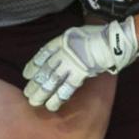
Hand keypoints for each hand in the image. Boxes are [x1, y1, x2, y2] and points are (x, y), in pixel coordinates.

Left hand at [22, 17, 138, 111]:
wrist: (112, 40)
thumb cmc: (98, 35)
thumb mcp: (77, 33)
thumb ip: (67, 42)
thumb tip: (62, 49)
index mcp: (61, 41)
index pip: (42, 54)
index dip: (33, 65)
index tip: (26, 75)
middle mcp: (62, 52)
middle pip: (45, 69)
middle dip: (35, 83)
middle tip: (27, 94)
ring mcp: (70, 63)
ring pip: (52, 80)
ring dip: (43, 92)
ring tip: (35, 102)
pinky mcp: (80, 73)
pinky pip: (67, 88)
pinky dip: (58, 97)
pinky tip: (51, 105)